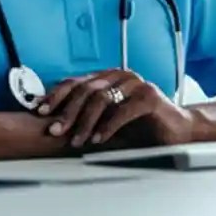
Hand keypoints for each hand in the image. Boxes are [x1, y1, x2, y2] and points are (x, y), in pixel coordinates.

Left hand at [36, 69, 192, 148]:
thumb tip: (51, 122)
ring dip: (85, 122)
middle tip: (54, 130)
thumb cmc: (139, 125)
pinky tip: (98, 139)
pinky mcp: (149, 97)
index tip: (40, 112)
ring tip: (76, 140)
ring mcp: (136, 84)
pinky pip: (123, 110)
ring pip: (101, 98)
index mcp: (107, 77)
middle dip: (66, 112)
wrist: (175, 130)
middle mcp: (120, 75)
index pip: (75, 82)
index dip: (55, 96)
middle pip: (85, 89)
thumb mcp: (107, 119)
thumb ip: (86, 115)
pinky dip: (107, 126)